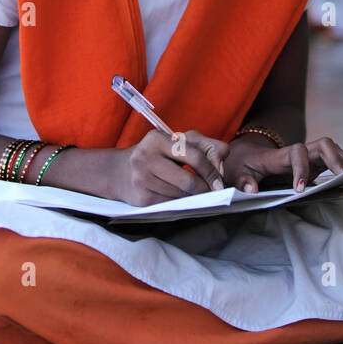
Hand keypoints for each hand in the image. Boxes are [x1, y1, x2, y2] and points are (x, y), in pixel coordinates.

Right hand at [112, 128, 228, 207]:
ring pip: (180, 195)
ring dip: (192, 197)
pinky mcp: (140, 197)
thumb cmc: (157, 155)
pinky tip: (179, 198)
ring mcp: (140, 178)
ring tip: (194, 193)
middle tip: (212, 193)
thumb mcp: (178, 142)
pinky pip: (170, 204)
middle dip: (204, 189)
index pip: (194, 156)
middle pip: (188, 181)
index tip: (220, 184)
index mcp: (157, 139)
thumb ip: (206, 146)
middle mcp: (145, 156)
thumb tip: (222, 164)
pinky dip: (180, 203)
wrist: (120, 171)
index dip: (211, 172)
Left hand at [224, 135, 342, 194]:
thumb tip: (252, 190)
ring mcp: (309, 157)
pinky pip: (334, 162)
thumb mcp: (236, 173)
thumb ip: (242, 181)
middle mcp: (298, 152)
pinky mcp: (315, 164)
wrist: (246, 155)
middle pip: (324, 145)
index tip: (300, 189)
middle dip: (335, 159)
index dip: (301, 169)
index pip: (296, 153)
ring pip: (333, 151)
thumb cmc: (242, 164)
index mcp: (279, 155)